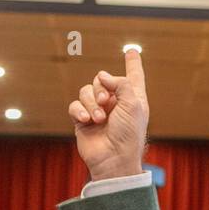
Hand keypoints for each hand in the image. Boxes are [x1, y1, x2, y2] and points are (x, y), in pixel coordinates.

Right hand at [69, 49, 149, 180]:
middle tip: (105, 102)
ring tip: (99, 118)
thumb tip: (103, 75)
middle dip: (101, 88)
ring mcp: (98, 111)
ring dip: (91, 102)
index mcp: (132, 98)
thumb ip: (121, 83)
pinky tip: (87, 120)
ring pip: (86, 91)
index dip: (133, 63)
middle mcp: (115, 103)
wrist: (113, 158)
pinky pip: (75, 105)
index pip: (133, 76)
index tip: (132, 51)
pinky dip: (79, 110)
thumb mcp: (133, 104)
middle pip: (102, 80)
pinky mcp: (82, 120)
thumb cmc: (129, 133)